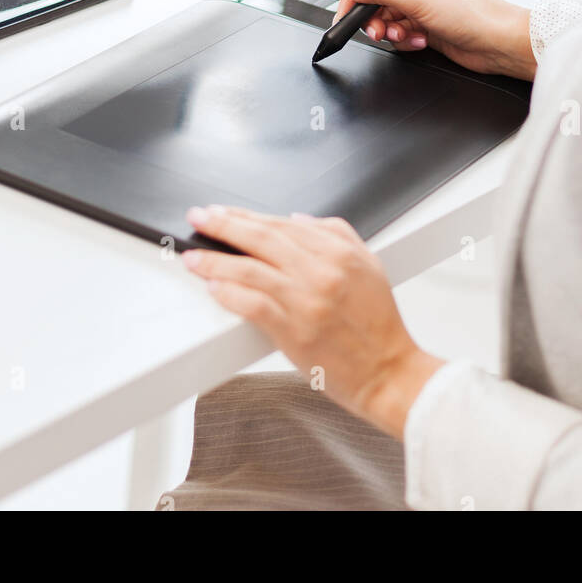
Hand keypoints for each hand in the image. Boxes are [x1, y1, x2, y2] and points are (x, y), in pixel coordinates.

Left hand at [182, 205, 443, 435]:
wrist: (388, 371)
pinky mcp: (294, 331)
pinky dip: (229, 293)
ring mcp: (306, 301)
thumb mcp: (368, 265)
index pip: (281, 224)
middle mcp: (321, 271)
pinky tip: (213, 287)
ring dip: (215, 261)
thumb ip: (335, 233)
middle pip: (261, 239)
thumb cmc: (378, 324)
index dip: (247, 216)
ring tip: (193, 256)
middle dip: (224, 225)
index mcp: (338, 252)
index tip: (223, 211)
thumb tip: (296, 218)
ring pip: (250, 270)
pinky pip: (253, 305)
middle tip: (200, 218)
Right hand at [333, 0, 535, 79]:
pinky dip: (405, 40)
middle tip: (379, 32)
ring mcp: (420, 4)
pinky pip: (399, 33)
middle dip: (374, 19)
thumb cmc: (472, 12)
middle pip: (374, 0)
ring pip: (385, 19)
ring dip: (392, 32)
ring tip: (406, 36)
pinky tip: (421, 40)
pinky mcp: (424, 24)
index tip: (345, 15)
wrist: (498, 41)